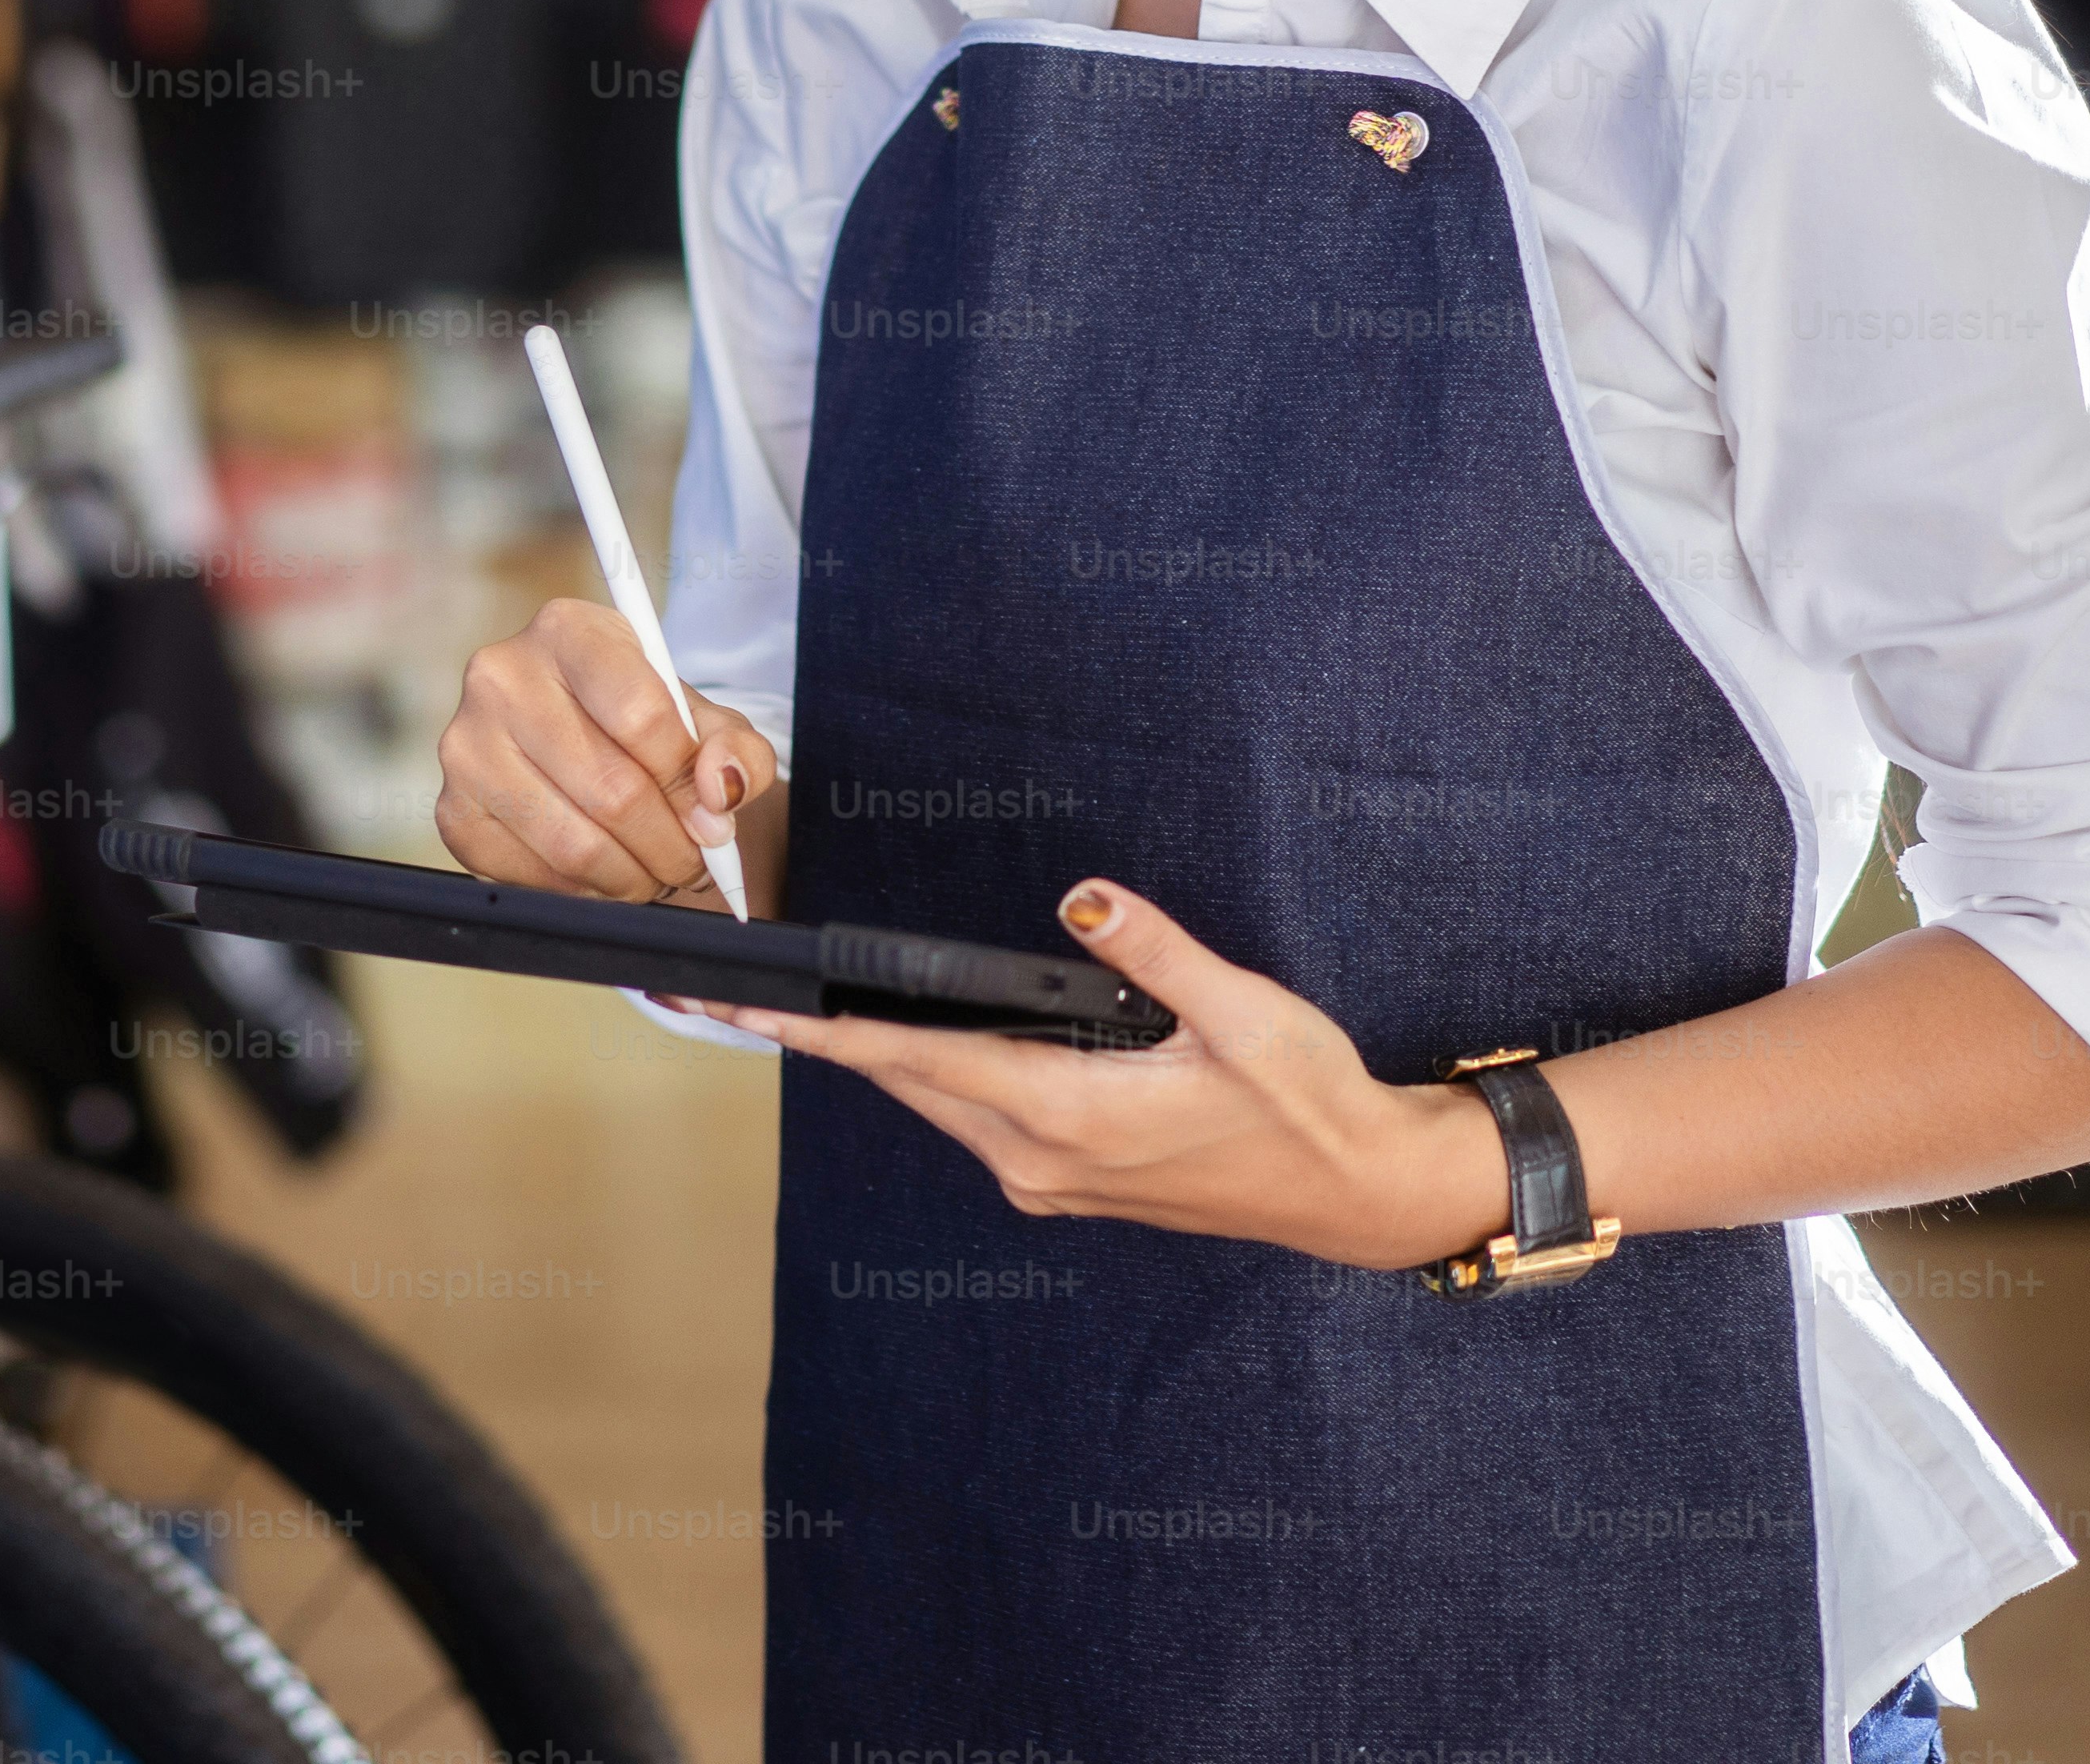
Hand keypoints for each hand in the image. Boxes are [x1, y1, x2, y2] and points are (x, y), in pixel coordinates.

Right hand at [438, 597, 784, 913]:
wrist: (580, 740)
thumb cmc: (643, 724)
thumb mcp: (705, 720)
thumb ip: (737, 751)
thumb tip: (720, 795)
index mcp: (569, 631)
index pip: (643, 717)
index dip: (690, 783)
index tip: (713, 816)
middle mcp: (501, 676)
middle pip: (612, 790)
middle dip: (670, 847)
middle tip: (692, 864)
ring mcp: (466, 745)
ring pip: (574, 844)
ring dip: (631, 879)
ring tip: (654, 873)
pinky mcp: (453, 810)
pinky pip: (531, 877)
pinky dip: (582, 893)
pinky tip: (602, 875)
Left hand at [676, 877, 1509, 1271]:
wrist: (1356, 1192)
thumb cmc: (1308, 1102)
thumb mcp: (1243, 1012)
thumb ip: (1154, 951)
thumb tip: (1081, 897)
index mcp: (1072, 1115)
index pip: (922, 1062)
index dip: (831, 1034)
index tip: (756, 1013)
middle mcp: (1043, 1159)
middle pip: (908, 1086)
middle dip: (824, 1040)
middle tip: (733, 1001)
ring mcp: (1053, 1179)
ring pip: (939, 1106)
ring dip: (875, 1059)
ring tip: (798, 1012)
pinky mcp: (1072, 1180)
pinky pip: (975, 1121)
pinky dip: (932, 1078)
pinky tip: (913, 1041)